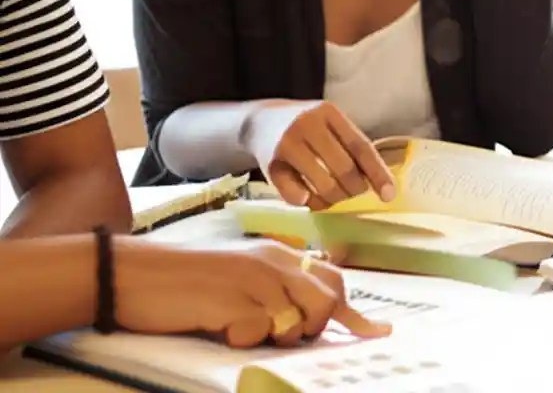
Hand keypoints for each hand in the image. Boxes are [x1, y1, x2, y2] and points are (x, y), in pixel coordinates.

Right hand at [114, 239, 391, 347]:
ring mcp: (256, 280)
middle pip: (325, 302)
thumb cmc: (184, 280)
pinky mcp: (235, 299)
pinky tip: (219, 324)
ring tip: (241, 326)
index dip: (354, 312)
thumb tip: (304, 315)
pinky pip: (260, 331)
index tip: (378, 331)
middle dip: (315, 326)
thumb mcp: (239, 274)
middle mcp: (273, 262)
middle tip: (282, 333)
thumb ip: (275, 287)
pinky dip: (244, 337)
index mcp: (277, 254)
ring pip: (298, 321)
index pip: (332, 281)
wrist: (134, 275)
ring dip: (277, 335)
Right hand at [242, 101, 395, 209]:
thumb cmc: (307, 128)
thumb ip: (351, 147)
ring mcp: (287, 144)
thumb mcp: (329, 126)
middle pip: (343, 168)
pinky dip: (306, 201)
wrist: (259, 122)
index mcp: (329, 113)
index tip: (390, 195)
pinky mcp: (269, 164)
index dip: (378, 173)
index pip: (361, 147)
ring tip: (334, 198)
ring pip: (322, 183)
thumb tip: (382, 183)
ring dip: (334, 199)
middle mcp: (308, 125)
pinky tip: (309, 199)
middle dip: (355, 189)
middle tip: (355, 194)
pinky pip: (293, 192)